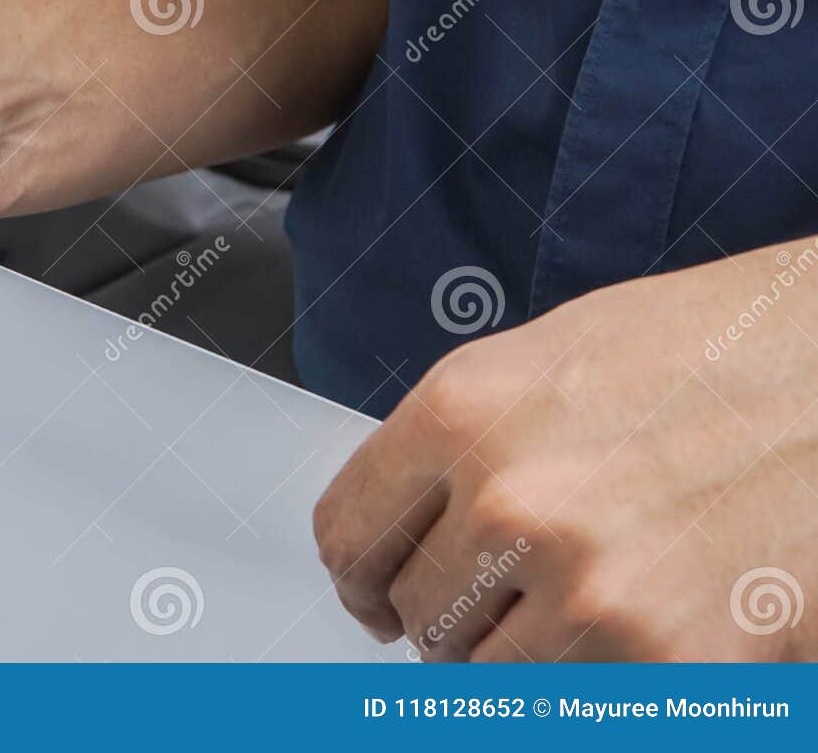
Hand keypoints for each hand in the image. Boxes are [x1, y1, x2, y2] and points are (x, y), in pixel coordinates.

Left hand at [313, 241, 817, 660]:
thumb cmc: (709, 351)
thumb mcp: (545, 361)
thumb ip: (455, 448)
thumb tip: (397, 527)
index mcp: (463, 414)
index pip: (347, 536)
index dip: (359, 576)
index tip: (374, 593)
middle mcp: (512, 503)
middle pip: (418, 614)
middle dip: (455, 610)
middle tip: (516, 583)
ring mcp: (591, 593)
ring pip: (488, 677)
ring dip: (523, 655)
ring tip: (593, 595)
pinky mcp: (672, 667)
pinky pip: (575, 707)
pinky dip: (597, 681)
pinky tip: (641, 625)